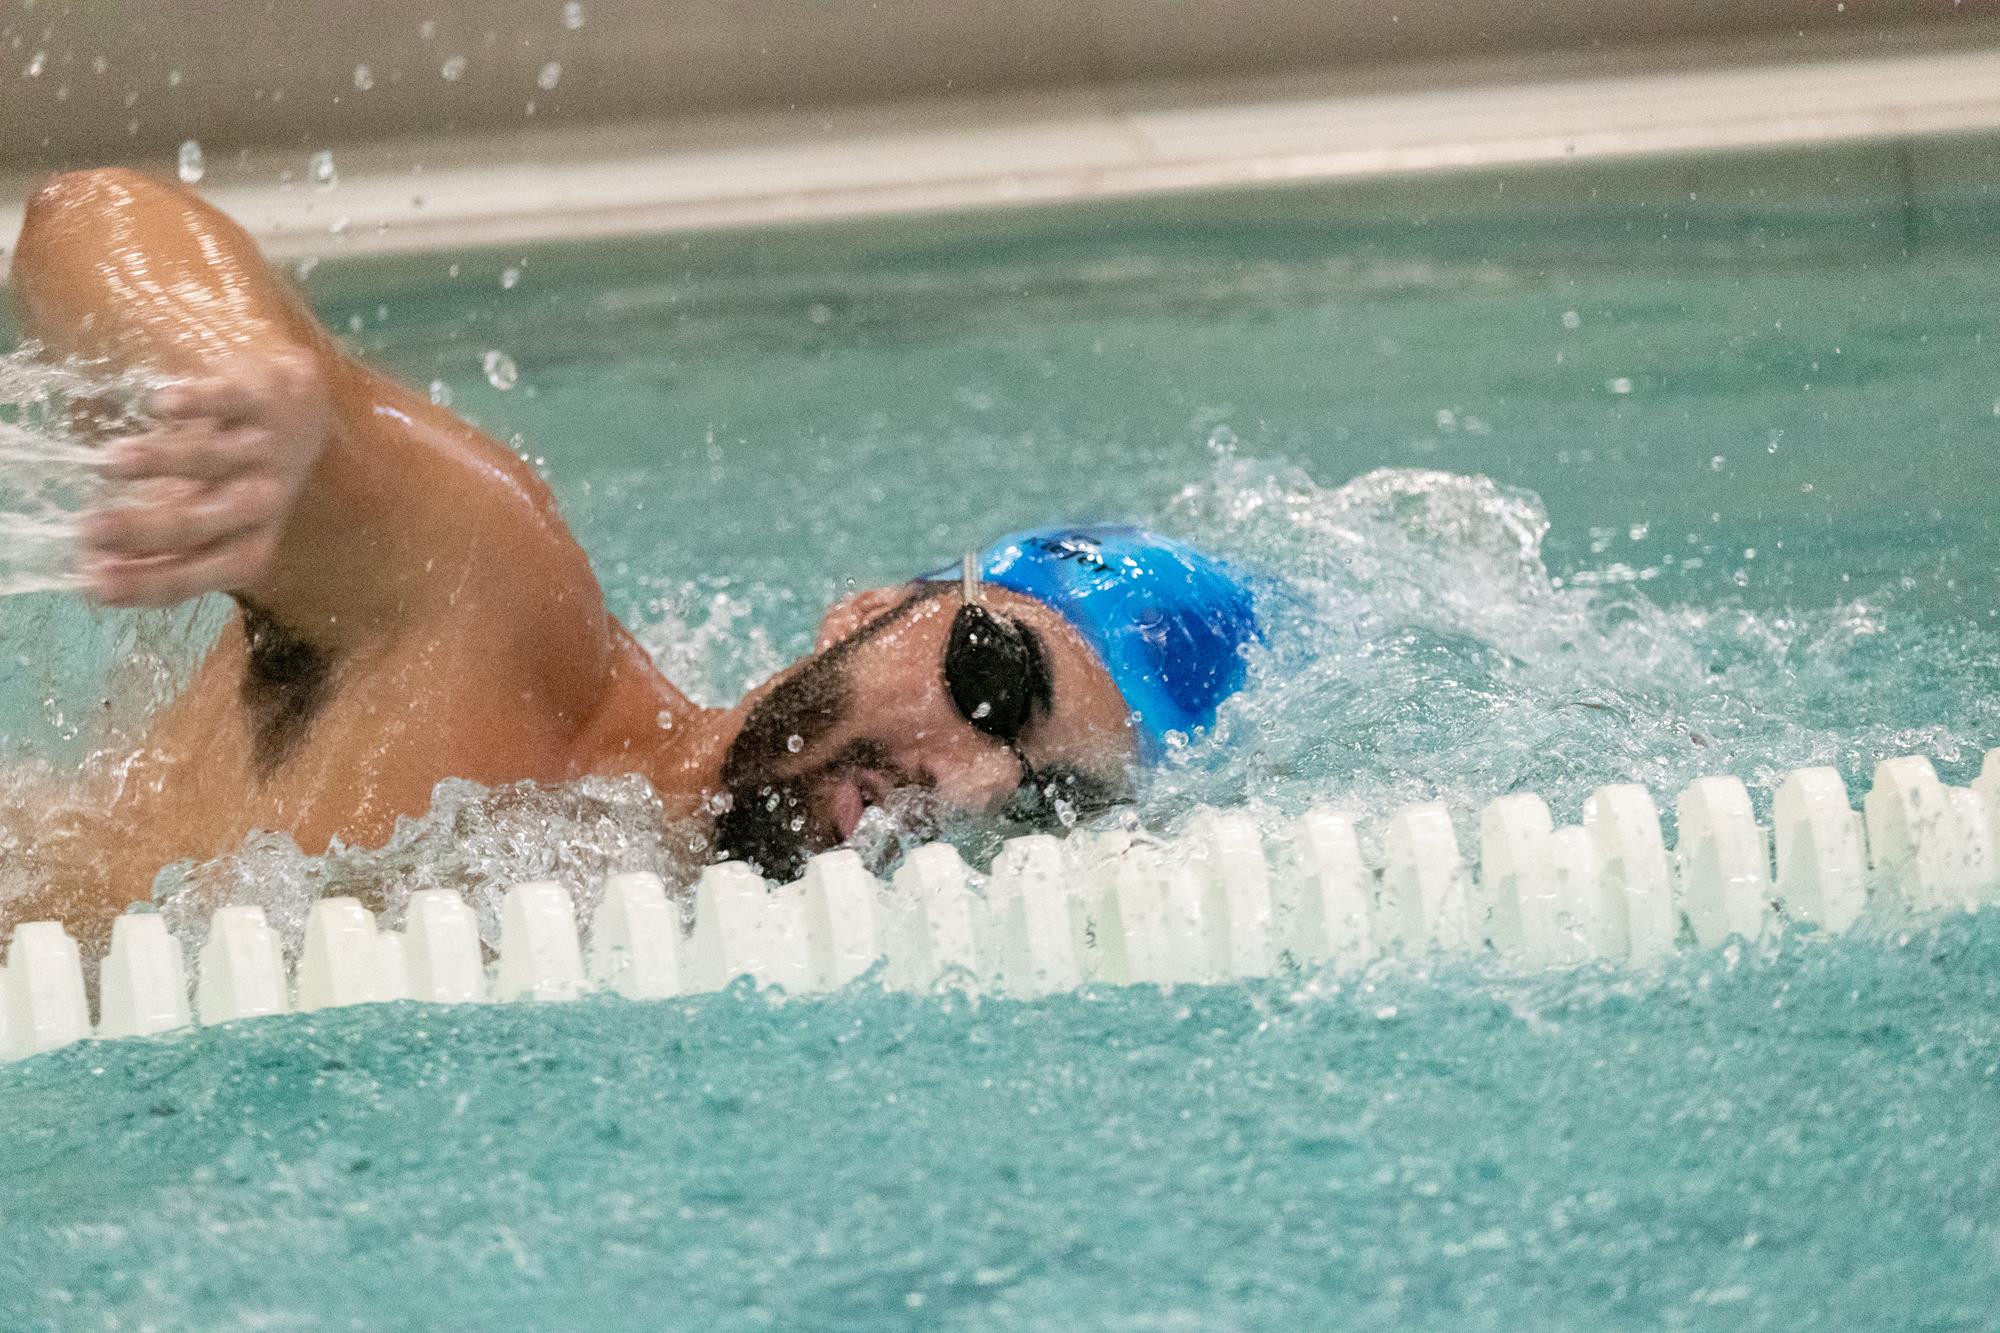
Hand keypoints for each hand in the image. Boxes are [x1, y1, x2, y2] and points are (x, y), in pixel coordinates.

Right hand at [82, 348, 331, 607]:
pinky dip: (195, 403)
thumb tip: (86, 571)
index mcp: (245, 545)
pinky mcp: (261, 400)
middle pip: (198, 524)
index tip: (91, 583)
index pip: (194, 574)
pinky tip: (159, 405)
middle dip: (142, 530)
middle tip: (88, 527)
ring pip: (210, 460)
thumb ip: (155, 543)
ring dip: (158, 462)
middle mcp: (259, 505)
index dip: (144, 581)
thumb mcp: (204, 519)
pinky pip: (230, 402)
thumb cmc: (236, 478)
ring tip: (108, 463)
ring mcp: (262, 451)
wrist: (303, 410)